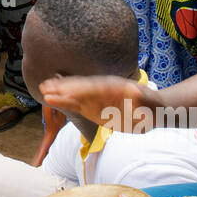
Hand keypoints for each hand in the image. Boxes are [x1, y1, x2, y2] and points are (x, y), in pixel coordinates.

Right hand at [37, 74, 162, 129]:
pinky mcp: (93, 108)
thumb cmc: (152, 106)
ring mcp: (96, 99)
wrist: (152, 109)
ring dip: (60, 93)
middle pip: (81, 87)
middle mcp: (102, 90)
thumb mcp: (149, 102)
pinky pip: (77, 105)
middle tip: (46, 87)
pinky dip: (64, 102)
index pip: (94, 87)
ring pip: (75, 95)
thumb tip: (133, 93)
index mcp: (114, 87)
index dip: (80, 89)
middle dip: (64, 88)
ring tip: (43, 90)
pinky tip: (52, 99)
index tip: (66, 90)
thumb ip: (140, 98)